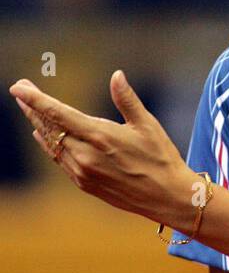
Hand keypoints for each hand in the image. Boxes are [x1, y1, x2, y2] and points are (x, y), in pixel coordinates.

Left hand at [9, 72, 195, 224]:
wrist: (167, 197)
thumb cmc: (161, 158)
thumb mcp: (148, 125)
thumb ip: (127, 100)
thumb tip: (116, 75)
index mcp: (100, 137)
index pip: (58, 114)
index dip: (36, 99)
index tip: (18, 87)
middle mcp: (86, 155)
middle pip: (49, 127)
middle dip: (33, 107)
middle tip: (21, 91)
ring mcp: (83, 171)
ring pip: (52, 144)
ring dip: (39, 125)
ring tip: (30, 109)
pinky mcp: (84, 183)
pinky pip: (59, 159)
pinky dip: (49, 144)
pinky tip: (43, 135)